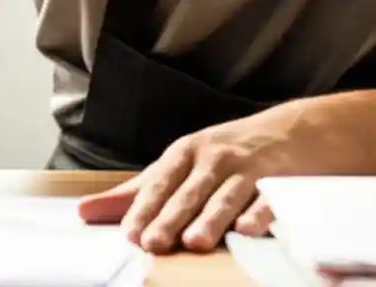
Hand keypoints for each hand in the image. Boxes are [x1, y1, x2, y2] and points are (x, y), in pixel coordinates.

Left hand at [77, 116, 290, 253]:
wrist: (292, 131)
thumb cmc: (225, 154)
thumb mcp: (179, 165)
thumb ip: (136, 192)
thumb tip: (84, 212)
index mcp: (186, 154)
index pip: (160, 183)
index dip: (144, 208)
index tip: (129, 233)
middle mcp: (214, 158)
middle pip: (190, 191)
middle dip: (171, 217)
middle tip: (153, 243)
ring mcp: (248, 169)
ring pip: (226, 196)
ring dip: (210, 218)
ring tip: (195, 242)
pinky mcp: (280, 182)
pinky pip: (270, 200)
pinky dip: (259, 214)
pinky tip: (247, 229)